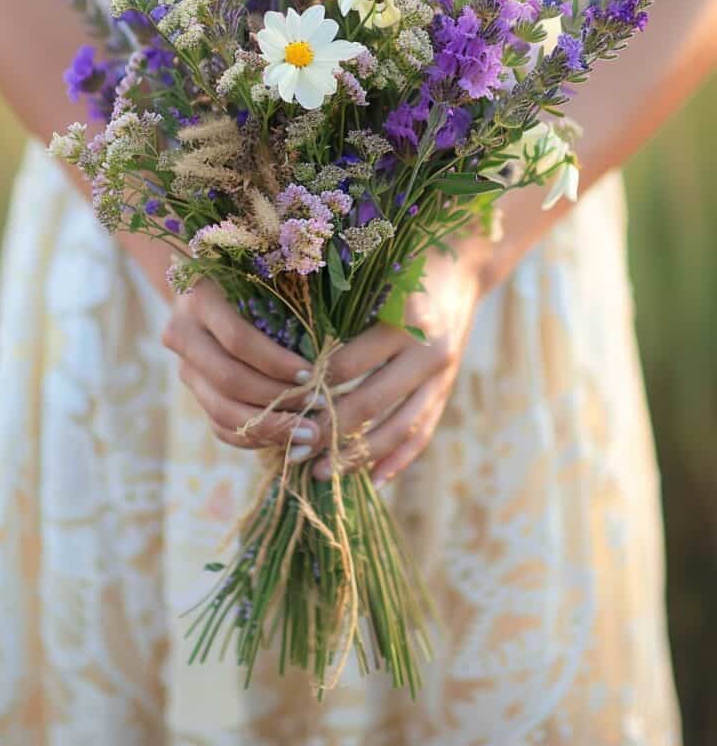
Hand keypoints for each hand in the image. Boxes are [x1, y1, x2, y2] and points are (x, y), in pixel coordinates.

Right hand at [163, 279, 321, 452]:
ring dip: (269, 427)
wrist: (206, 289)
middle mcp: (182, 334)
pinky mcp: (193, 392)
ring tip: (308, 432)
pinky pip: (219, 426)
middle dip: (277, 399)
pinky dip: (254, 437)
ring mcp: (184, 367)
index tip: (314, 374)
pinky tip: (286, 437)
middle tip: (318, 407)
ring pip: (221, 410)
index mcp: (199, 299)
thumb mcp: (265, 276)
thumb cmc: (252, 278)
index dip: (276, 362)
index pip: (238, 340)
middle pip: (228, 380)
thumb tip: (330, 344)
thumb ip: (288, 298)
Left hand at [312, 245, 482, 487]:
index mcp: (405, 320)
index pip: (349, 365)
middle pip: (370, 402)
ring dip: (358, 455)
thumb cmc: (405, 265)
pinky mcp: (448, 389)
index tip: (281, 403)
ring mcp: (442, 375)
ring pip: (398, 427)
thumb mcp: (374, 276)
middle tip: (292, 451)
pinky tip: (373, 480)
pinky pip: (424, 432)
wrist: (465, 267)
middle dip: (329, 430)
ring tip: (322, 474)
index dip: (314, 387)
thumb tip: (289, 346)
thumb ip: (338, 308)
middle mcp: (428, 352)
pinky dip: (399, 459)